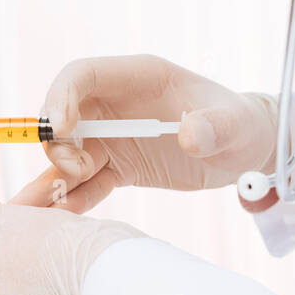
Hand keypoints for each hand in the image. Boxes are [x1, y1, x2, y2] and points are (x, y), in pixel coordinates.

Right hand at [12, 55, 277, 211]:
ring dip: (55, 177)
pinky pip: (85, 184)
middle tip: (76, 170)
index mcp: (137, 78)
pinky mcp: (116, 167)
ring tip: (49, 206)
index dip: (61, 97)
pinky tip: (61, 218)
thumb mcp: (236, 124)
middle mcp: (115, 105)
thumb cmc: (241, 125)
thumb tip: (188, 134)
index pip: (81, 75)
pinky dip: (71, 199)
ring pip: (66, 154)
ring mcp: (112, 137)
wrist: (245, 153)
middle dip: (58, 144)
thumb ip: (215, 126)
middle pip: (63, 117)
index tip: (61, 128)